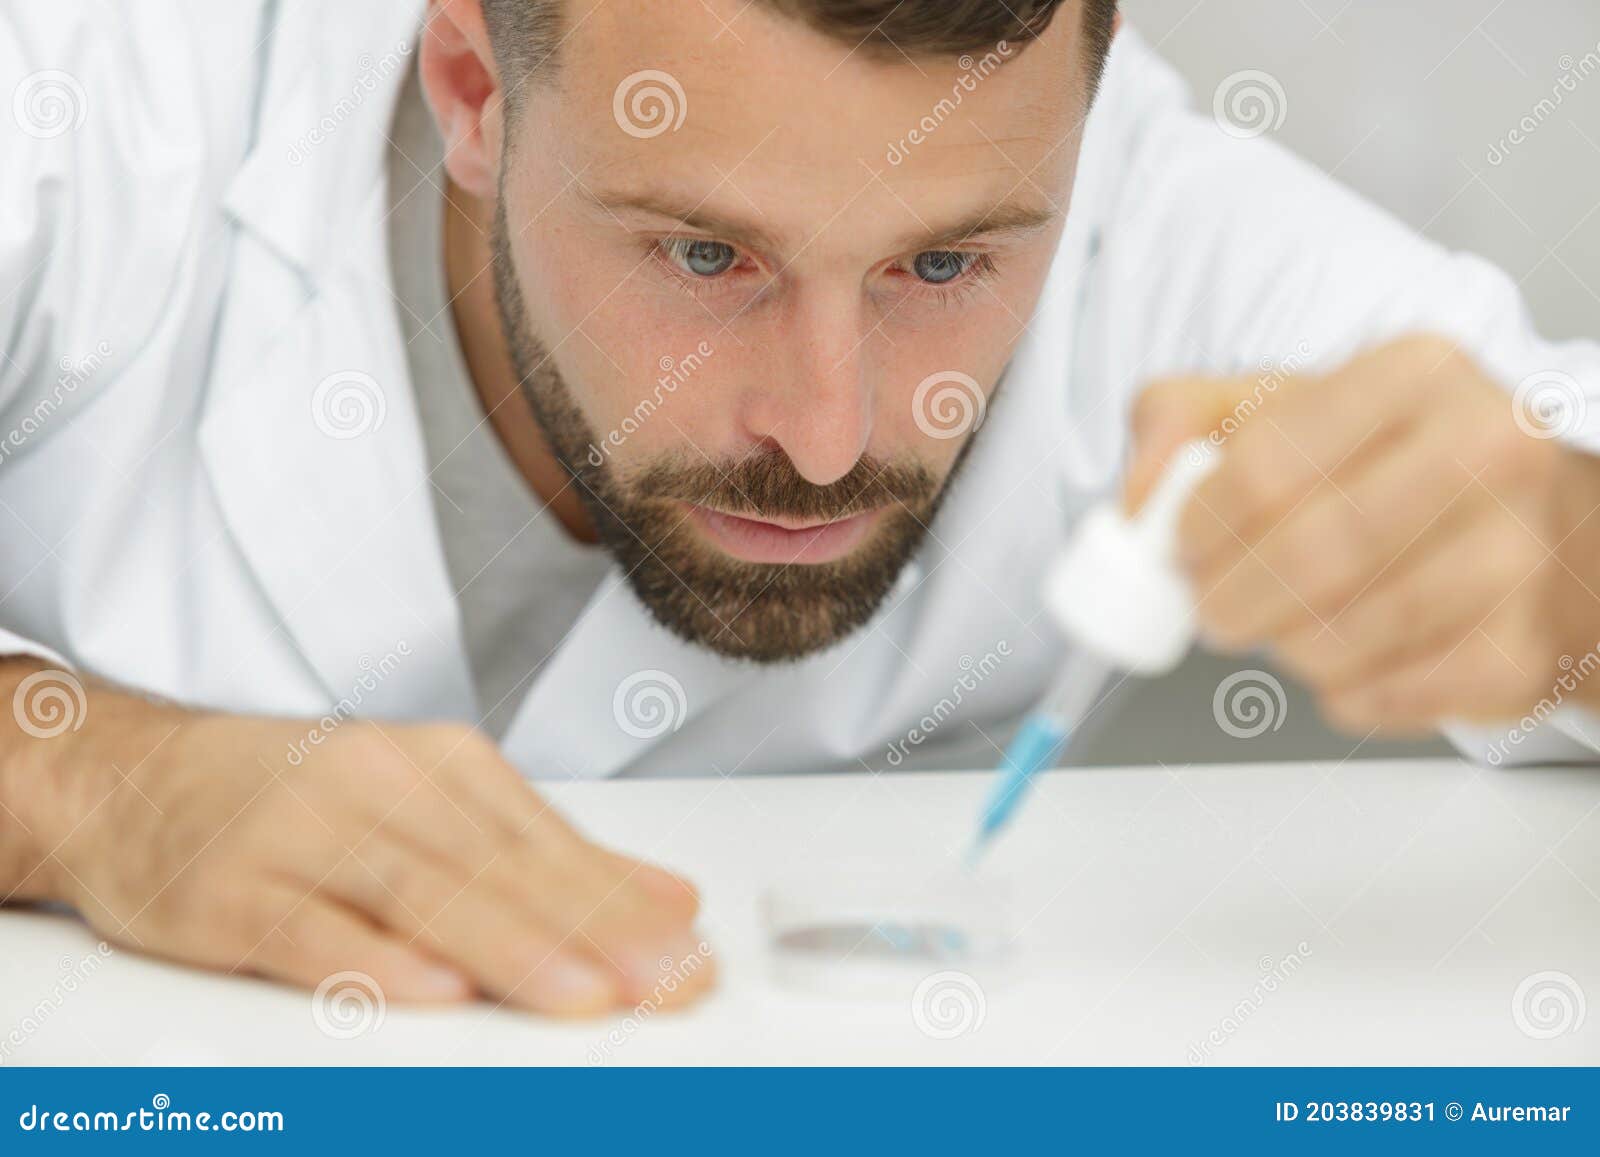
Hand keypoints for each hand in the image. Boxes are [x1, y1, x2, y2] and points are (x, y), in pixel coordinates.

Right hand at [23, 680, 712, 1015]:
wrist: (134, 775)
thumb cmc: (296, 795)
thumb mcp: (432, 804)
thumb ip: (549, 856)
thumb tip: (666, 900)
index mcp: (441, 766)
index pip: (549, 842)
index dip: (624, 902)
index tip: (688, 951)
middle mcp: (380, 786)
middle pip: (501, 868)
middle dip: (594, 931)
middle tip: (664, 980)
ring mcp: (304, 834)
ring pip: (422, 894)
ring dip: (510, 948)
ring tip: (583, 993)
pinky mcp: (232, 889)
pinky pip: (309, 931)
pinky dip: (372, 962)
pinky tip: (431, 991)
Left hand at [1124, 335, 1599, 735]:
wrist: (1539, 535)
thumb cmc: (1392, 465)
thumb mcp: (1281, 403)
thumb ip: (1181, 420)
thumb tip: (1140, 499)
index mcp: (1418, 373)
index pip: (1269, 460)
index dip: (1202, 522)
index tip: (1182, 547)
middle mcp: (1489, 454)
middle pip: (1309, 554)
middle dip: (1228, 599)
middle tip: (1210, 608)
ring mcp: (1517, 558)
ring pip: (1338, 637)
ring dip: (1279, 645)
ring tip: (1281, 622)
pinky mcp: (1516, 654)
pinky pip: (1376, 697)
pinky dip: (1335, 689)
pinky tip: (1347, 654)